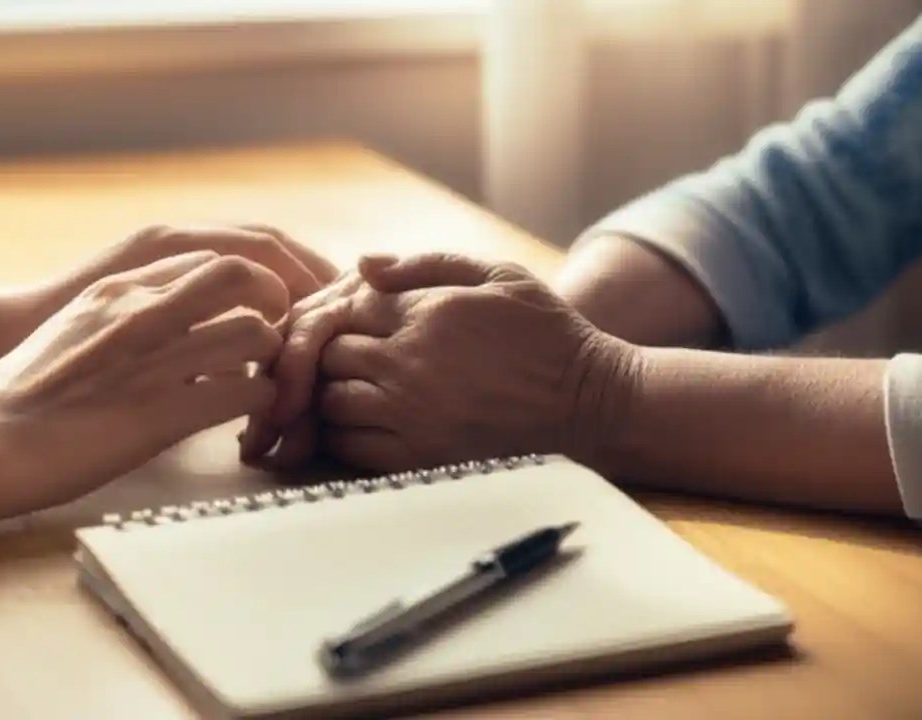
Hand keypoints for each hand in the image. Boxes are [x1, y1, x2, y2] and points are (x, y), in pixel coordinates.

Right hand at [0, 251, 285, 506]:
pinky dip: (260, 406)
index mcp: (118, 288)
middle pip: (242, 273)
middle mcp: (142, 312)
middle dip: (276, 299)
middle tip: (281, 333)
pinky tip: (251, 421)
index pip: (207, 258)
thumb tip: (163, 323)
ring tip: (269, 382)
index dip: (246, 282)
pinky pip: (243, 395)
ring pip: (255, 333)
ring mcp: (155, 361)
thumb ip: (121, 315)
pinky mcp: (162, 414)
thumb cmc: (19, 394)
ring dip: (273, 359)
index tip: (259, 307)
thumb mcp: (74, 328)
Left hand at [250, 253, 639, 470]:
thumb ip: (427, 263)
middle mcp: (409, 363)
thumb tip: (363, 265)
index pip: (345, 309)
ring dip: (335, 394)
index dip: (346, 316)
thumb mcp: (499, 275)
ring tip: (363, 391)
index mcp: (427, 313)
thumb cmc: (547, 335)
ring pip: (329, 401)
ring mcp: (410, 414)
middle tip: (357, 360)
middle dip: (334, 354)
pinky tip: (370, 424)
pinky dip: (346, 433)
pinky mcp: (417, 457)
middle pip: (329, 355)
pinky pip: (348, 445)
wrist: (591, 405)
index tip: (363, 327)